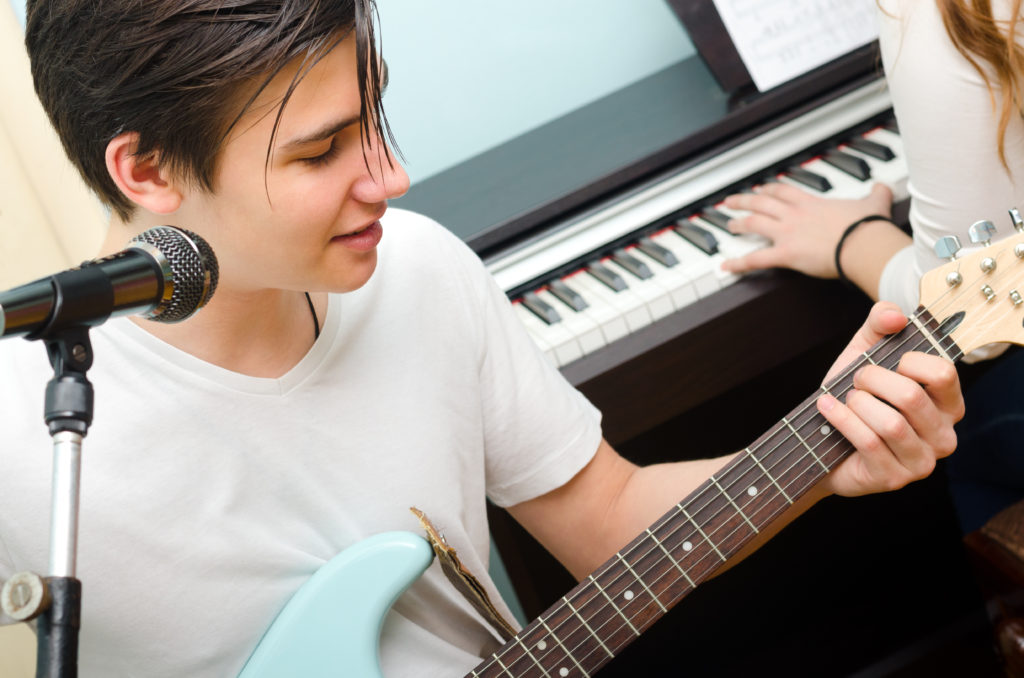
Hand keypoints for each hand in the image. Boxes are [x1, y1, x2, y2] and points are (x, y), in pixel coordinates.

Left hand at [721, 181, 892, 277]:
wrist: (864, 243)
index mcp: (811, 204)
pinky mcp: (786, 254)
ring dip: (739, 224)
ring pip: (754, 224)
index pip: (783, 192)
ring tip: (729, 226)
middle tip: (730, 202)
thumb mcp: (874, 204)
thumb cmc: (867, 227)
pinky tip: (725, 266)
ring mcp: (787, 234)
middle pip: (762, 203)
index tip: (760, 190)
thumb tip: (884, 187)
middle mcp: (794, 215)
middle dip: (744, 201)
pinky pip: (756, 259)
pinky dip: (738, 263)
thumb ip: (876, 194)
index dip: (769, 190)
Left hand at [817, 302, 963, 496]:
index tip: (884, 362)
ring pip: (891, 424)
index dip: (907, 360)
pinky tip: (827, 408)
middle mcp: (944, 436)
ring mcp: (922, 463)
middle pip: (911, 396)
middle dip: (871, 380)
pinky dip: (842, 420)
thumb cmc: (853, 398)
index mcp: (948, 404)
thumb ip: (879, 326)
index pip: (943, 373)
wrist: (821, 444)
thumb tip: (894, 316)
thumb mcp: (864, 354)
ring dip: (857, 404)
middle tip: (855, 380)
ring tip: (844, 399)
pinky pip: (869, 443)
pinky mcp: (893, 478)